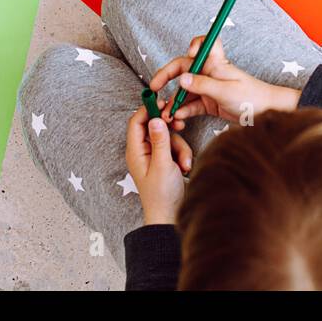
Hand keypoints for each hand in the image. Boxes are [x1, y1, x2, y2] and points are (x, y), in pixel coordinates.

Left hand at [125, 105, 192, 224]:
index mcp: (135, 152)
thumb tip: (155, 118)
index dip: (148, 110)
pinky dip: (183, 155)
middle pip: (155, 127)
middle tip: (180, 127)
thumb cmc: (162, 195)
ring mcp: (155, 156)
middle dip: (170, 130)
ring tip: (183, 164)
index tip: (163, 103)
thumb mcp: (163, 165)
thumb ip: (160, 140)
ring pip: (169, 138)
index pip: (137, 122)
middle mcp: (143, 152)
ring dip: (180, 148)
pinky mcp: (166, 161)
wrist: (170, 217)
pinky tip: (185, 168)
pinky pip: (176, 148)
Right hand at [149, 38, 300, 127]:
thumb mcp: (225, 91)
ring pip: (185, 90)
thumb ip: (202, 85)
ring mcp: (209, 88)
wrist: (267, 114)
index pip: (205, 43)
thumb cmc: (252, 97)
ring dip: (174, 101)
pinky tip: (177, 119)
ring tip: (166, 114)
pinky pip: (191, 105)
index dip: (194, 45)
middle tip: (153, 88)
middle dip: (167, 77)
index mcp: (216, 63)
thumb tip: (180, 79)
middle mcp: (210, 73)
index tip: (188, 55)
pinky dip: (183, 111)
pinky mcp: (209, 103)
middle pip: (184, 69)